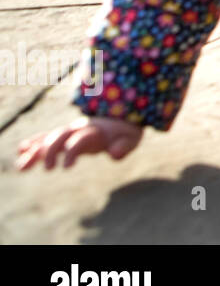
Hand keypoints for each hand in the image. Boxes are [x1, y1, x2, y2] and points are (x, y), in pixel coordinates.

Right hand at [17, 117, 141, 170]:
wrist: (121, 116)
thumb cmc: (126, 132)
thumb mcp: (131, 138)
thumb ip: (123, 146)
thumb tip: (114, 154)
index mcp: (94, 131)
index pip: (79, 141)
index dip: (72, 152)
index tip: (66, 168)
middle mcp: (78, 129)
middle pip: (60, 137)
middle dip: (51, 152)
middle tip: (48, 169)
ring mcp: (70, 131)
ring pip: (48, 138)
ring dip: (34, 151)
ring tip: (21, 166)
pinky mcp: (65, 134)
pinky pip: (47, 137)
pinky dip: (35, 143)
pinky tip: (21, 151)